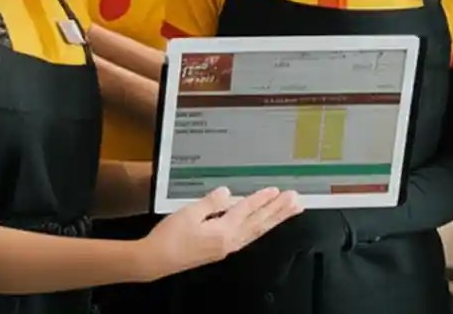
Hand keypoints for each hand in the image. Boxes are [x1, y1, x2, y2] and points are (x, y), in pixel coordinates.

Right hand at [136, 187, 302, 280]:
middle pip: (259, 224)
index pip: (247, 211)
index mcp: (223, 232)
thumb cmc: (169, 237)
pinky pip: (248, 237)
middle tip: (296, 201)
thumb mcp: (188, 213)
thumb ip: (211, 203)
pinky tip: (264, 224)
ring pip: (256, 232)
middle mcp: (229, 242)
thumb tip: (227, 193)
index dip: (262, 200)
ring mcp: (226, 248)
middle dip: (278, 211)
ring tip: (289, 211)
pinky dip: (259, 228)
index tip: (277, 191)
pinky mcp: (220, 250)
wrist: (156, 260)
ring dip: (274, 220)